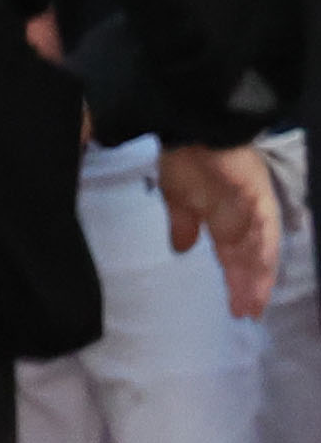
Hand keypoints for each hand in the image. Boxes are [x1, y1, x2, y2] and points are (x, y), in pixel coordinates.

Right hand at [158, 143, 281, 319]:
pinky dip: (264, 258)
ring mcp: (251, 210)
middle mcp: (239, 216)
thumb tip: (181, 248)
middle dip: (246, 286)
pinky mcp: (259, 201)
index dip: (233, 278)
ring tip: (251, 307)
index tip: (232, 305)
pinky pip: (265, 234)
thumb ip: (182, 223)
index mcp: (219, 215)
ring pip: (258, 252)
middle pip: (247, 258)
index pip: (231, 254)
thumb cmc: (182, 159)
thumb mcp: (176, 197)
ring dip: (256, 280)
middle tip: (244, 313)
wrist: (193, 129)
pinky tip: (260, 280)